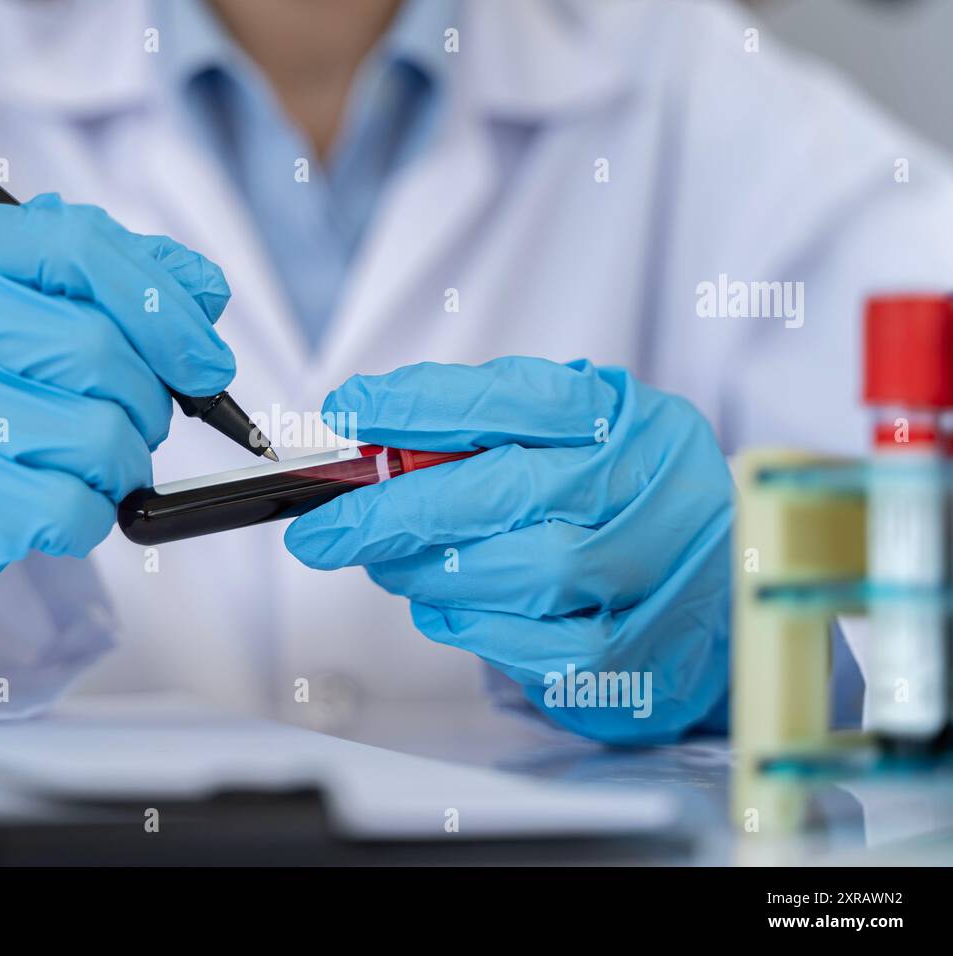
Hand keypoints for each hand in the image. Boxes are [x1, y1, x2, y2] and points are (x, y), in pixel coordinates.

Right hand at [0, 193, 235, 646]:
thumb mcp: (6, 319)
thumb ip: (101, 286)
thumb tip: (203, 287)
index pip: (77, 241)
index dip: (162, 304)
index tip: (206, 360)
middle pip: (93, 347)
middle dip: (147, 400)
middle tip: (139, 423)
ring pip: (94, 433)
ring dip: (124, 464)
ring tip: (95, 467)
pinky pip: (70, 505)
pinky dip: (93, 516)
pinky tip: (66, 509)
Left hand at [284, 357, 732, 743]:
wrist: (728, 586)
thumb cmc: (619, 506)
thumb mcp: (569, 443)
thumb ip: (482, 439)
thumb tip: (368, 449)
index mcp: (630, 418)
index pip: (518, 398)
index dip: (423, 403)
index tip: (348, 411)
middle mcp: (656, 487)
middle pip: (512, 490)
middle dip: (399, 510)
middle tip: (326, 528)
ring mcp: (662, 572)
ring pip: (529, 571)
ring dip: (433, 572)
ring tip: (393, 565)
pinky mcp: (647, 653)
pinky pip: (544, 647)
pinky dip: (475, 627)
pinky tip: (450, 609)